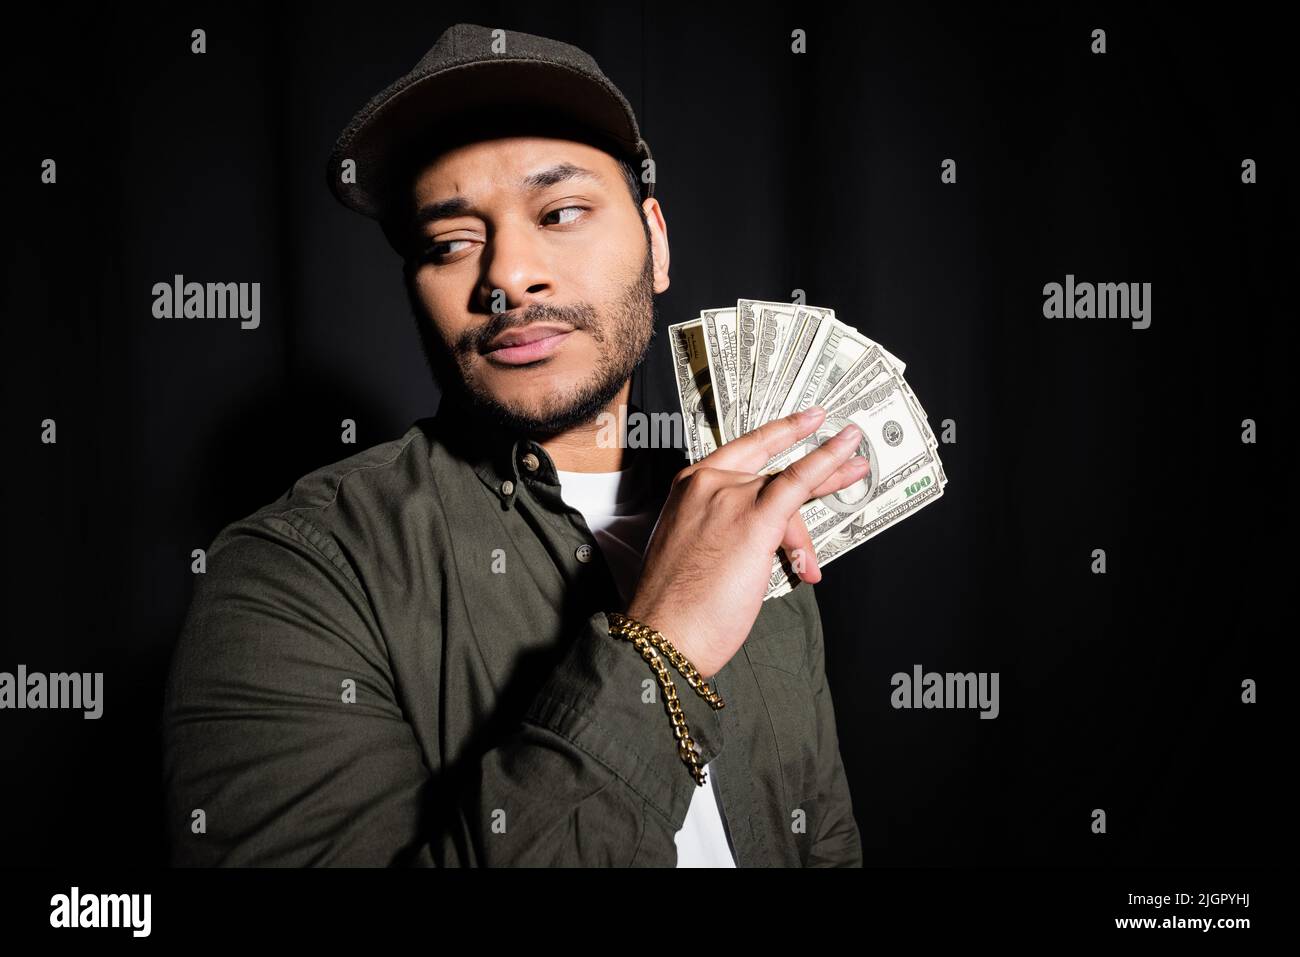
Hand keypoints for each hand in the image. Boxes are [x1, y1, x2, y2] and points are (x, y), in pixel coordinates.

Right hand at [625, 406, 869, 677]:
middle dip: (815, 471)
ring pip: (789, 485)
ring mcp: (730, 497)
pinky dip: (825, 464)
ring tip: (856, 473)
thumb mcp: (693, 550)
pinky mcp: (754, 519)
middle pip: (771, 473)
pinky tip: (847, 456)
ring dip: (827, 483)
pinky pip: (798, 482)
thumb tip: (763, 538)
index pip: (742, 454)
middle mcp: (707, 484)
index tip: (800, 421)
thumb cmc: (676, 606)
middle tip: (846, 449)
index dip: (776, 434)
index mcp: (688, 488)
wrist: (664, 633)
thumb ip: (722, 528)